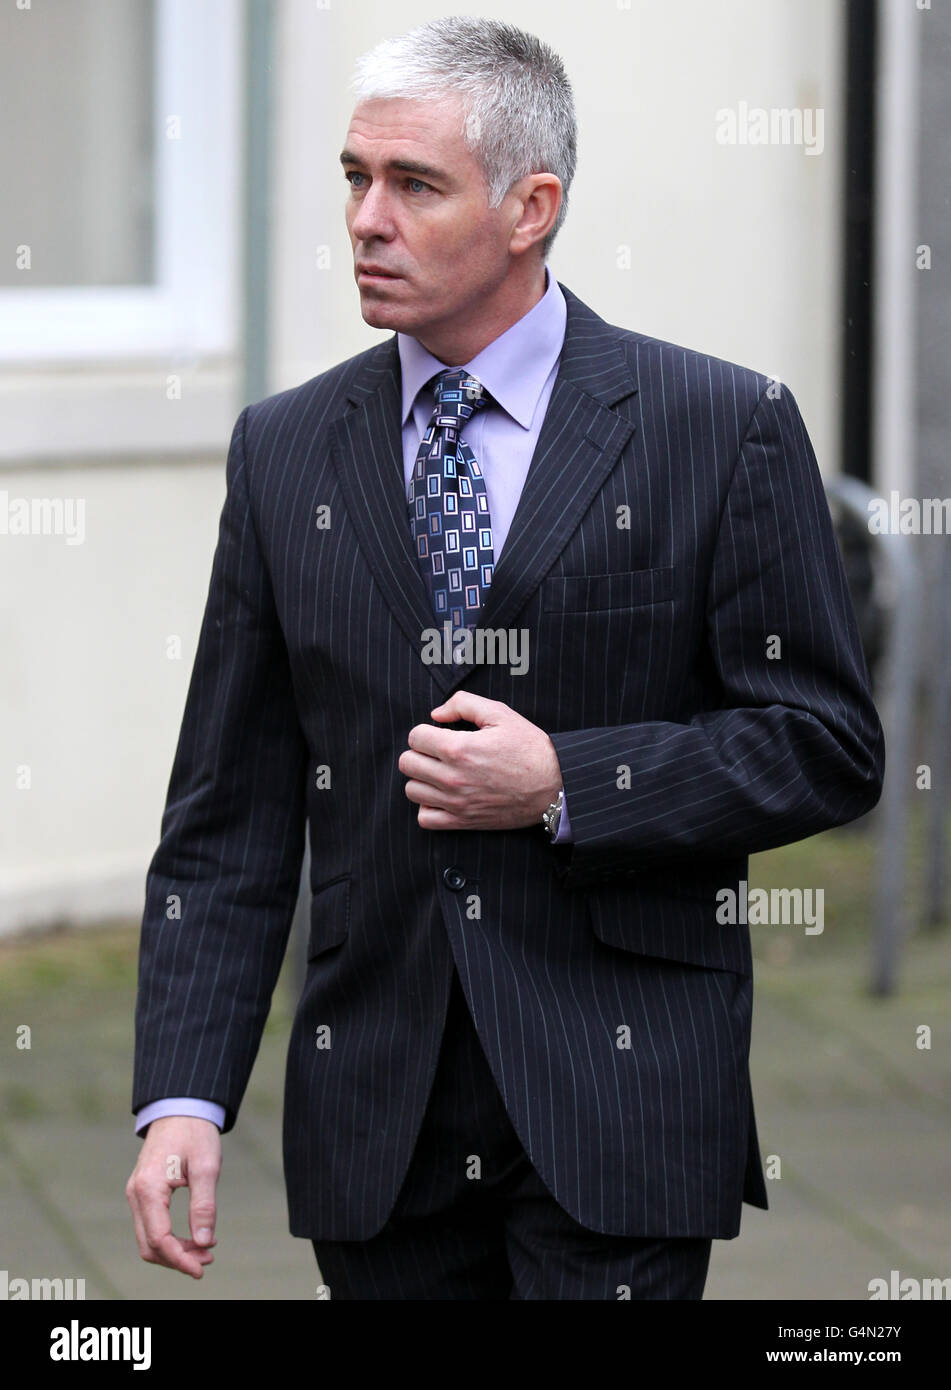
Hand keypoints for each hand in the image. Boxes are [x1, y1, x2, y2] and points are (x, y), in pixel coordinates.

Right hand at [126, 1115, 220, 1278]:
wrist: (181, 1108)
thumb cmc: (195, 1133)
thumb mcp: (207, 1167)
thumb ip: (204, 1205)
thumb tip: (204, 1242)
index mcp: (149, 1188)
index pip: (159, 1238)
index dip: (180, 1259)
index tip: (202, 1270)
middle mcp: (136, 1194)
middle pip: (150, 1245)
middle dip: (178, 1258)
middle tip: (208, 1259)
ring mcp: (136, 1194)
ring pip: (148, 1238)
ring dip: (174, 1250)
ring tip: (205, 1250)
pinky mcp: (143, 1193)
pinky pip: (151, 1225)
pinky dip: (169, 1237)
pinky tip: (195, 1236)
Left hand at [398, 691, 562, 830]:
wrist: (555, 786)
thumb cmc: (530, 749)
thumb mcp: (501, 714)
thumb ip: (464, 704)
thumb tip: (437, 713)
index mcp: (459, 748)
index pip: (415, 737)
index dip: (426, 731)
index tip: (440, 734)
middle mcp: (453, 777)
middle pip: (407, 763)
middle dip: (420, 752)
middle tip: (438, 752)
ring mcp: (456, 803)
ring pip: (412, 790)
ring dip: (422, 779)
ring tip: (440, 772)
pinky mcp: (463, 821)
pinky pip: (425, 818)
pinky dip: (428, 807)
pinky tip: (441, 795)